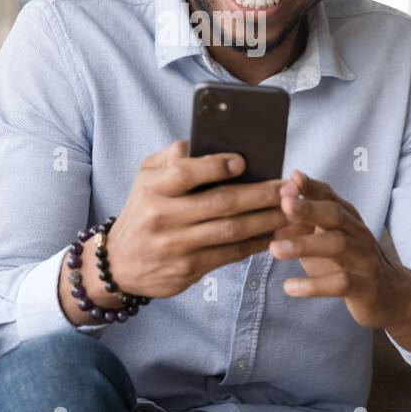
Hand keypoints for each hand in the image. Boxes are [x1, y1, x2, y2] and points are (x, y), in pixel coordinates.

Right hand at [99, 140, 287, 301]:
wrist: (119, 263)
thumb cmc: (142, 210)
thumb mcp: (144, 177)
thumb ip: (170, 157)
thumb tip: (201, 142)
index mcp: (153, 189)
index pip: (185, 174)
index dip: (215, 167)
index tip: (243, 161)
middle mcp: (164, 217)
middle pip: (219, 203)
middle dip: (259, 194)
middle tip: (288, 187)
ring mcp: (176, 246)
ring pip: (230, 231)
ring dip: (266, 220)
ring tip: (291, 210)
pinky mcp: (188, 269)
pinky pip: (229, 255)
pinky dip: (255, 244)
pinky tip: (273, 234)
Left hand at [269, 170, 410, 330]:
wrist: (392, 295)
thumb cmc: (350, 262)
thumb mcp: (328, 239)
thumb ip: (305, 225)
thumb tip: (273, 212)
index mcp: (348, 218)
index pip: (330, 197)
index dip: (311, 187)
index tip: (289, 180)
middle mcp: (358, 234)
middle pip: (335, 215)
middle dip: (308, 208)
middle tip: (283, 204)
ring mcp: (364, 260)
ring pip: (337, 246)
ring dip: (304, 245)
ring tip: (274, 249)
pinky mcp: (366, 288)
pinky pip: (341, 283)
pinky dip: (314, 286)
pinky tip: (289, 287)